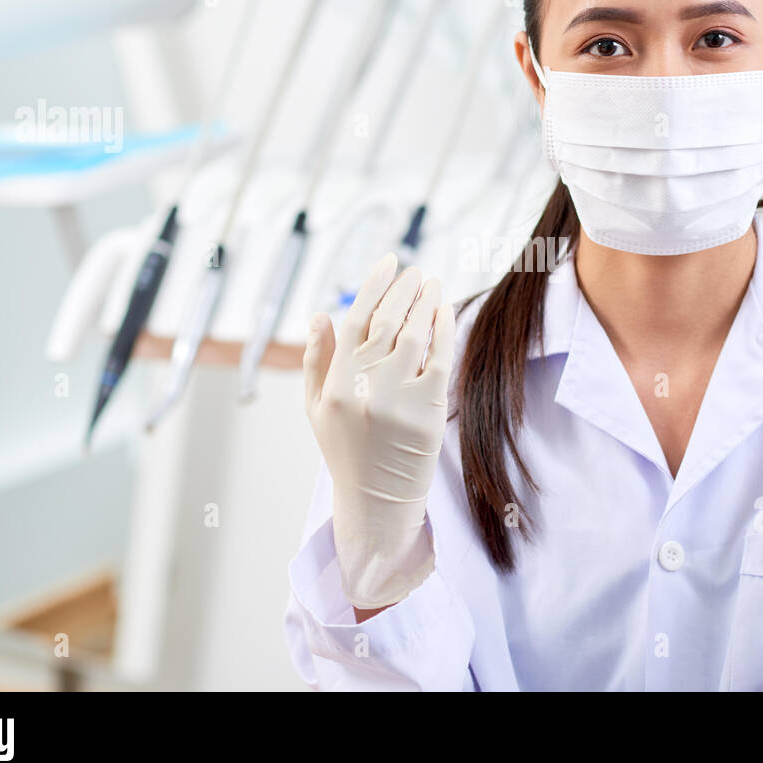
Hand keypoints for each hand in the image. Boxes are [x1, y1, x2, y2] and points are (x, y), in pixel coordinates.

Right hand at [303, 253, 456, 609]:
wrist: (376, 501)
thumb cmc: (346, 450)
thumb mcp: (317, 409)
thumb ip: (316, 360)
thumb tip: (322, 313)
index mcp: (335, 387)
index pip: (354, 322)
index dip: (373, 286)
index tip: (389, 261)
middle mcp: (365, 391)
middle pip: (388, 323)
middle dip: (403, 290)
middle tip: (415, 271)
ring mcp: (399, 402)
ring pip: (415, 336)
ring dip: (426, 303)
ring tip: (432, 284)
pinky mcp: (429, 413)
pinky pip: (440, 359)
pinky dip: (444, 330)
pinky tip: (445, 311)